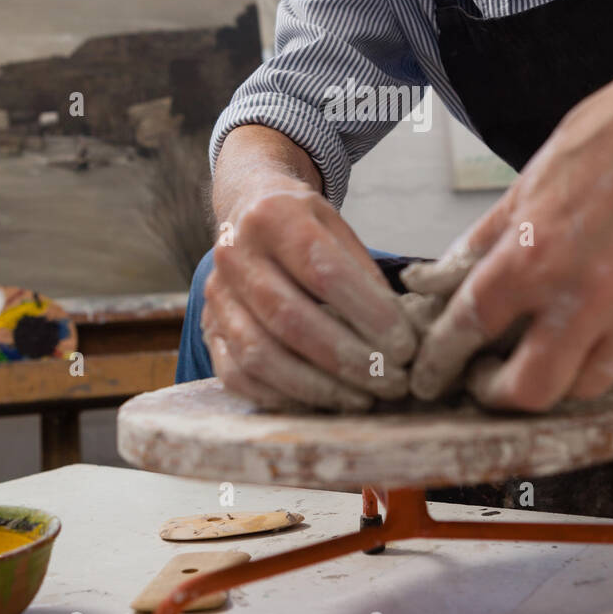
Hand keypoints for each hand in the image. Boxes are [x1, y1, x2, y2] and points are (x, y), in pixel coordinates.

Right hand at [201, 175, 417, 411]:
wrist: (246, 209)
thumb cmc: (303, 225)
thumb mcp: (337, 227)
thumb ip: (363, 273)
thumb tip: (398, 332)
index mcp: (273, 216)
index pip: (323, 272)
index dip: (368, 313)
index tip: (405, 346)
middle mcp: (234, 254)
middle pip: (290, 318)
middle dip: (348, 359)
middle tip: (391, 381)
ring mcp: (216, 296)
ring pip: (260, 354)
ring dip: (318, 387)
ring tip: (363, 399)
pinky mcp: (207, 330)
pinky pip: (238, 376)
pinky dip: (282, 396)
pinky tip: (321, 404)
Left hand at [403, 19, 612, 410]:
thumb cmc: (610, 136)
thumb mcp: (526, 183)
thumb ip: (482, 241)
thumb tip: (441, 278)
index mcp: (534, 257)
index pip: (469, 330)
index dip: (439, 361)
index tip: (429, 373)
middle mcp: (583, 295)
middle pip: (529, 390)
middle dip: (496, 394)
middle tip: (482, 375)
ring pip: (584, 387)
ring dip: (552, 381)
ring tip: (534, 355)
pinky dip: (596, 354)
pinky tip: (581, 329)